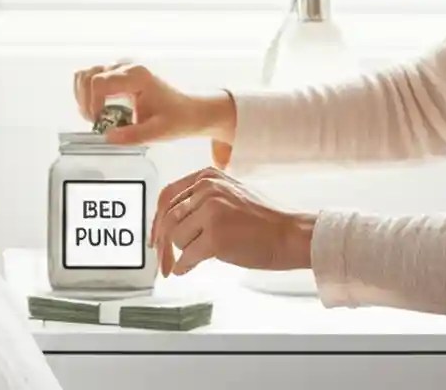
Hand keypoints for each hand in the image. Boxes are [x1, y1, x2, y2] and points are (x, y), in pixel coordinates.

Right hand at [72, 60, 236, 144]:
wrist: (191, 109)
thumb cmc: (178, 118)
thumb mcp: (159, 132)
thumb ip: (133, 136)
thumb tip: (107, 138)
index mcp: (137, 76)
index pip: (99, 82)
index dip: (93, 104)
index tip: (98, 123)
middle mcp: (127, 66)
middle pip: (87, 76)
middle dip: (85, 102)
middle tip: (95, 123)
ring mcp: (121, 68)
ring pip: (85, 74)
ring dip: (83, 97)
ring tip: (95, 117)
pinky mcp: (118, 74)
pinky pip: (91, 78)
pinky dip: (86, 94)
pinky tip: (98, 110)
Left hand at [149, 166, 315, 276]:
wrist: (291, 234)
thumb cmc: (264, 219)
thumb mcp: (231, 193)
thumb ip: (202, 200)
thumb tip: (169, 221)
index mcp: (208, 176)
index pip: (168, 196)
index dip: (157, 220)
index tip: (154, 238)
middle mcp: (207, 189)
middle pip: (168, 219)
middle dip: (163, 244)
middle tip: (163, 262)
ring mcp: (211, 211)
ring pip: (176, 238)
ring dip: (183, 252)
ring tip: (198, 257)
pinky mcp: (216, 236)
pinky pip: (187, 256)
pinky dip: (184, 266)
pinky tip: (186, 270)